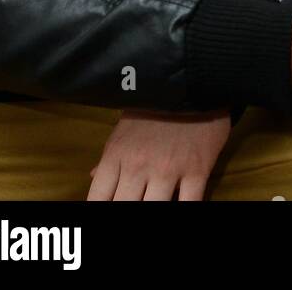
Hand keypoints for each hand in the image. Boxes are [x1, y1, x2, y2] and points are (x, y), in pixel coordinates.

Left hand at [87, 108, 231, 200]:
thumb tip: (92, 176)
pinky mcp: (198, 169)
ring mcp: (169, 169)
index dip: (100, 211)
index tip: (108, 209)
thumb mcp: (124, 127)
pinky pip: (190, 204)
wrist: (195, 81)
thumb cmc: (156, 105)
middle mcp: (138, 166)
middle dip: (126, 210)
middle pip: (123, 208)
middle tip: (136, 201)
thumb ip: (110, 156)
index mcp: (116, 155)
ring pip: (155, 209)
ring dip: (154, 208)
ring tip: (155, 201)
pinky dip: (185, 209)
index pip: (97, 199)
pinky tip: (182, 203)